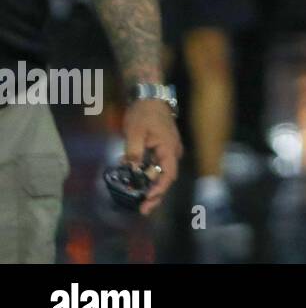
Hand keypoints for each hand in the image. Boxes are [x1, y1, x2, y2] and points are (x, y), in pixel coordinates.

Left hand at [121, 99, 182, 215]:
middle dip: (156, 195)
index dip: (159, 189)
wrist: (149, 96)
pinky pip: (157, 166)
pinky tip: (136, 182)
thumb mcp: (135, 131)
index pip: (168, 174)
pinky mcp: (161, 149)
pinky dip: (148, 176)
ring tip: (139, 201)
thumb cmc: (143, 113)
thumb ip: (134, 152)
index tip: (147, 198)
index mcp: (169, 148)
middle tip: (143, 210)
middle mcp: (172, 152)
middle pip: (166, 178)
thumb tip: (132, 169)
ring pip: (162, 173)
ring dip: (151, 187)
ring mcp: (168, 150)